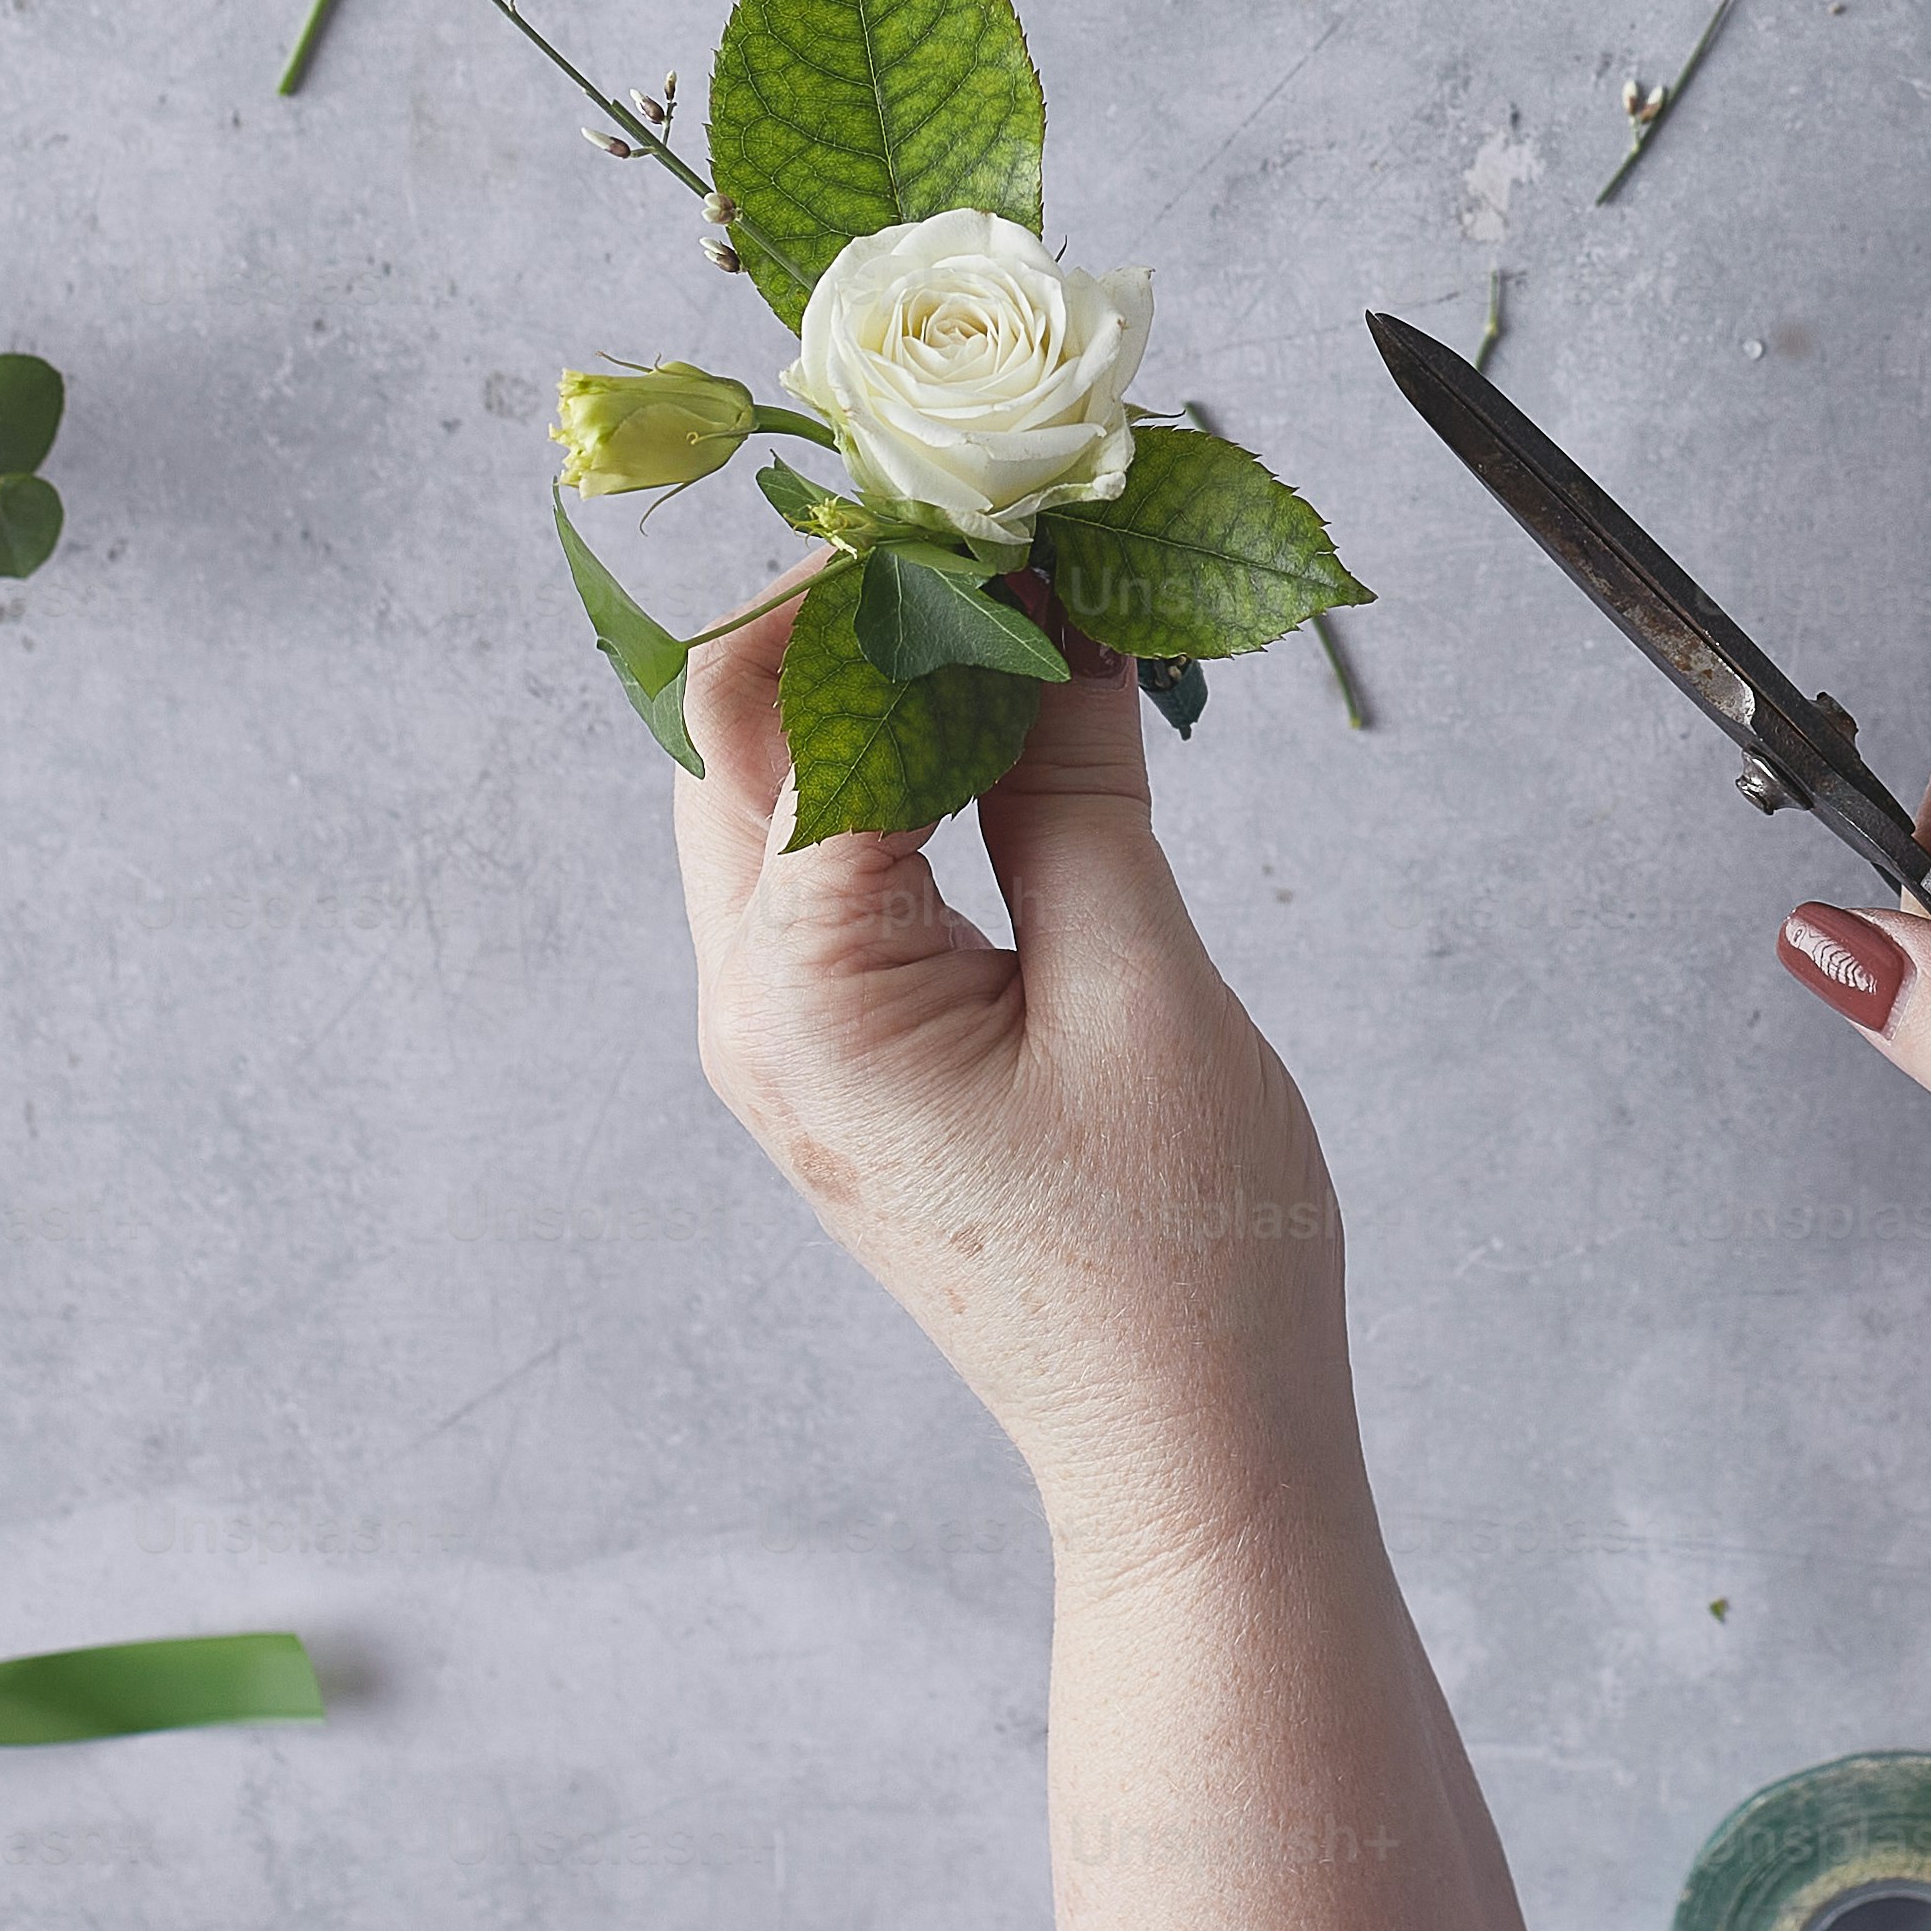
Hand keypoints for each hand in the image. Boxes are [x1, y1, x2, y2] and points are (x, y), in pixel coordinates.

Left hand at [667, 574, 1355, 1564]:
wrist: (1191, 1454)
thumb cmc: (1185, 1255)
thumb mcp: (1145, 982)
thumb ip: (1075, 777)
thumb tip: (1055, 600)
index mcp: (800, 991)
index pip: (773, 705)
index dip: (872, 569)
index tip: (984, 476)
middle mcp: (752, 1007)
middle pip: (738, 731)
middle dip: (851, 599)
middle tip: (995, 505)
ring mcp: (787, 1035)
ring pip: (781, 785)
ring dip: (884, 674)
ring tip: (1025, 583)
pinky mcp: (847, 1048)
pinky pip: (840, 856)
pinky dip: (914, 758)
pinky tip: (1024, 706)